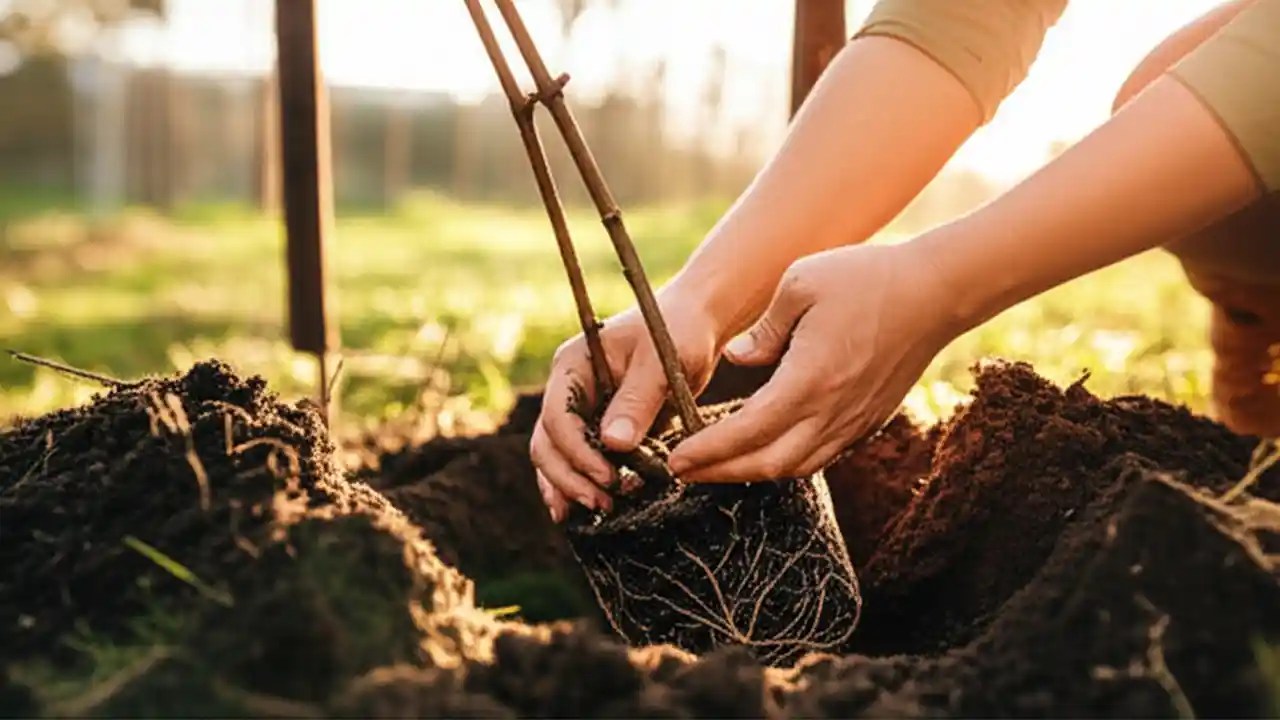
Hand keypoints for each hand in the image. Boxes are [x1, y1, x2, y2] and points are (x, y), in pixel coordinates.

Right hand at [532, 285, 725, 521]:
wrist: (695, 327)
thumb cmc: (678, 332)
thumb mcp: (661, 362)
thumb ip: (637, 400)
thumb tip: (614, 444)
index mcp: (574, 364)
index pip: (557, 415)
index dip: (576, 451)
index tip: (607, 476)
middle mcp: (569, 389)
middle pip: (547, 441)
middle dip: (568, 476)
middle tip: (603, 502)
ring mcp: (581, 410)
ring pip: (555, 456)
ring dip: (570, 486)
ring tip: (600, 509)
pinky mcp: (599, 427)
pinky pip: (578, 460)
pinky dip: (581, 483)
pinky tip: (589, 509)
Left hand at [667, 241, 960, 482]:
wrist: (935, 291)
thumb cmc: (866, 278)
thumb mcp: (801, 282)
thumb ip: (764, 329)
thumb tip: (737, 359)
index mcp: (809, 380)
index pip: (748, 432)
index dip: (708, 451)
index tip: (676, 459)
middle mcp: (833, 412)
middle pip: (767, 463)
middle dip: (719, 473)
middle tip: (682, 471)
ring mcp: (854, 421)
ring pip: (796, 467)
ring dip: (751, 472)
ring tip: (715, 467)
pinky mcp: (868, 421)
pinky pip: (820, 456)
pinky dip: (785, 463)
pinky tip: (763, 452)